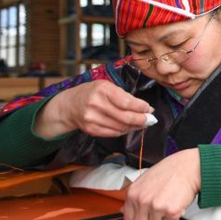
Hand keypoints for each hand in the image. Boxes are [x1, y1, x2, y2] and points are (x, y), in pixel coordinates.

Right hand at [35, 80, 152, 139]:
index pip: (126, 102)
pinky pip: (114, 133)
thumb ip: (124, 95)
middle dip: (141, 120)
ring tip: (142, 123)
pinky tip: (129, 127)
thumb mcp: (106, 86)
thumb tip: (145, 108)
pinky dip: (124, 131)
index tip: (149, 109)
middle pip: (125, 117)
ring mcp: (92, 119)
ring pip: (121, 127)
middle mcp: (96, 104)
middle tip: (150, 119)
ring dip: (135, 127)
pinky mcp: (91, 130)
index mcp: (102, 90)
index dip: (141, 107)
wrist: (70, 105)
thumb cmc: (92, 92)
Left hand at [123, 149, 200, 219]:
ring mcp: (156, 207)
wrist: (188, 167)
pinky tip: (174, 209)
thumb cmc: (169, 172)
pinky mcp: (170, 211)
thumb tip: (123, 210)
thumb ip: (134, 196)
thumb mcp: (144, 180)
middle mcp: (142, 201)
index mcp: (133, 193)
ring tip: (166, 213)